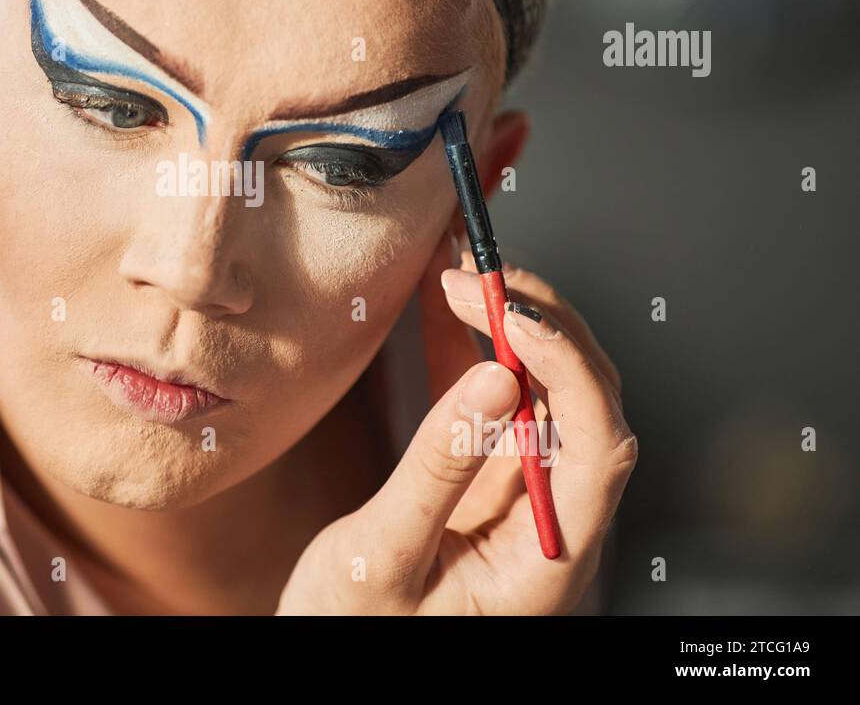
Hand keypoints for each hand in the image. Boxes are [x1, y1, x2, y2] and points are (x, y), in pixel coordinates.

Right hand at [275, 235, 635, 613]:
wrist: (331, 654)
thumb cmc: (354, 632)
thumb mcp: (382, 559)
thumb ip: (441, 472)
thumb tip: (497, 381)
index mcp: (547, 560)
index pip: (597, 446)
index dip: (568, 366)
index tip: (513, 314)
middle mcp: (550, 524)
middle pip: (584, 406)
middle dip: (539, 327)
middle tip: (477, 278)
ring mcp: (521, 498)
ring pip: (544, 393)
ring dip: (510, 327)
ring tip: (464, 274)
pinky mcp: (486, 479)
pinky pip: (493, 402)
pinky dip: (472, 349)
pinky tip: (446, 306)